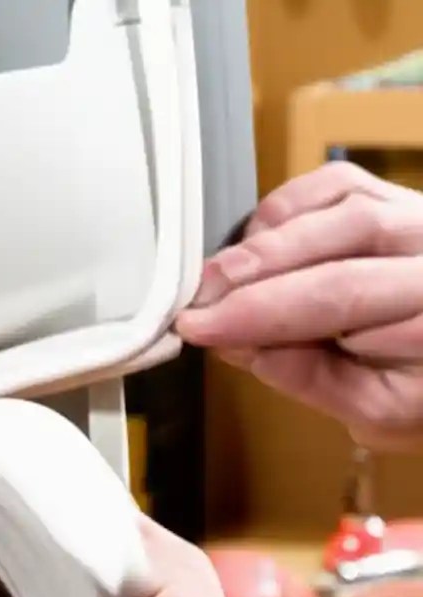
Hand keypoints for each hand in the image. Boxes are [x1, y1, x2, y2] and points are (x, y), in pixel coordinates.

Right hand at [176, 161, 422, 450]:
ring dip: (268, 238)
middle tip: (197, 296)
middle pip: (344, 238)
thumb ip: (309, 378)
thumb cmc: (418, 393)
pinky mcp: (397, 196)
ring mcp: (421, 214)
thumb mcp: (374, 412)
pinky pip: (336, 183)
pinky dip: (285, 210)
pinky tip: (257, 246)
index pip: (341, 299)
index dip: (260, 310)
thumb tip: (235, 343)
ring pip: (340, 201)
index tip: (198, 327)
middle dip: (255, 267)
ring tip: (220, 276)